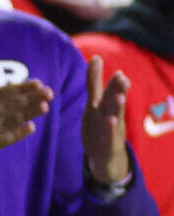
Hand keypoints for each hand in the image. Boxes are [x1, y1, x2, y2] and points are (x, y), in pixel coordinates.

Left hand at [84, 53, 133, 186]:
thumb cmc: (100, 125)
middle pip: (115, 102)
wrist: (106, 157)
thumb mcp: (96, 103)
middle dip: (118, 90)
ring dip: (117, 107)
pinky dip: (110, 129)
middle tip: (121, 78)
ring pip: (115, 117)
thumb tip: (95, 57)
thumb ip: (95, 82)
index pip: (110, 92)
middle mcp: (111, 116)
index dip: (113, 83)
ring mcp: (111, 131)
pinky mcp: (108, 146)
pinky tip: (111, 121)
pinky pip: (110, 137)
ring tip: (119, 97)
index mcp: (107, 107)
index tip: (117, 71)